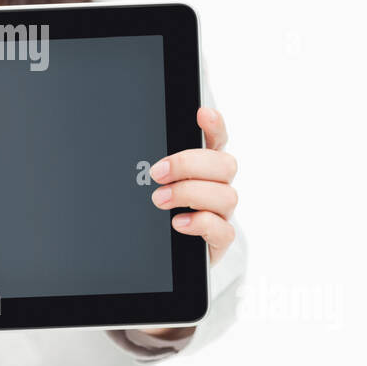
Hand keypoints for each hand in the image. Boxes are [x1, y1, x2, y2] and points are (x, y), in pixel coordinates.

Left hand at [150, 106, 237, 263]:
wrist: (165, 250)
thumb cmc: (159, 211)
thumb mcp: (155, 183)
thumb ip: (156, 167)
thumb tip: (140, 158)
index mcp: (204, 166)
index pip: (218, 139)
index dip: (214, 125)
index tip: (202, 114)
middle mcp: (218, 186)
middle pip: (225, 165)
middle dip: (189, 164)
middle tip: (156, 173)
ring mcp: (222, 213)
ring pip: (226, 196)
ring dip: (189, 193)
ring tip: (159, 200)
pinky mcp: (220, 239)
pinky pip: (223, 230)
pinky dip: (200, 223)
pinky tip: (177, 223)